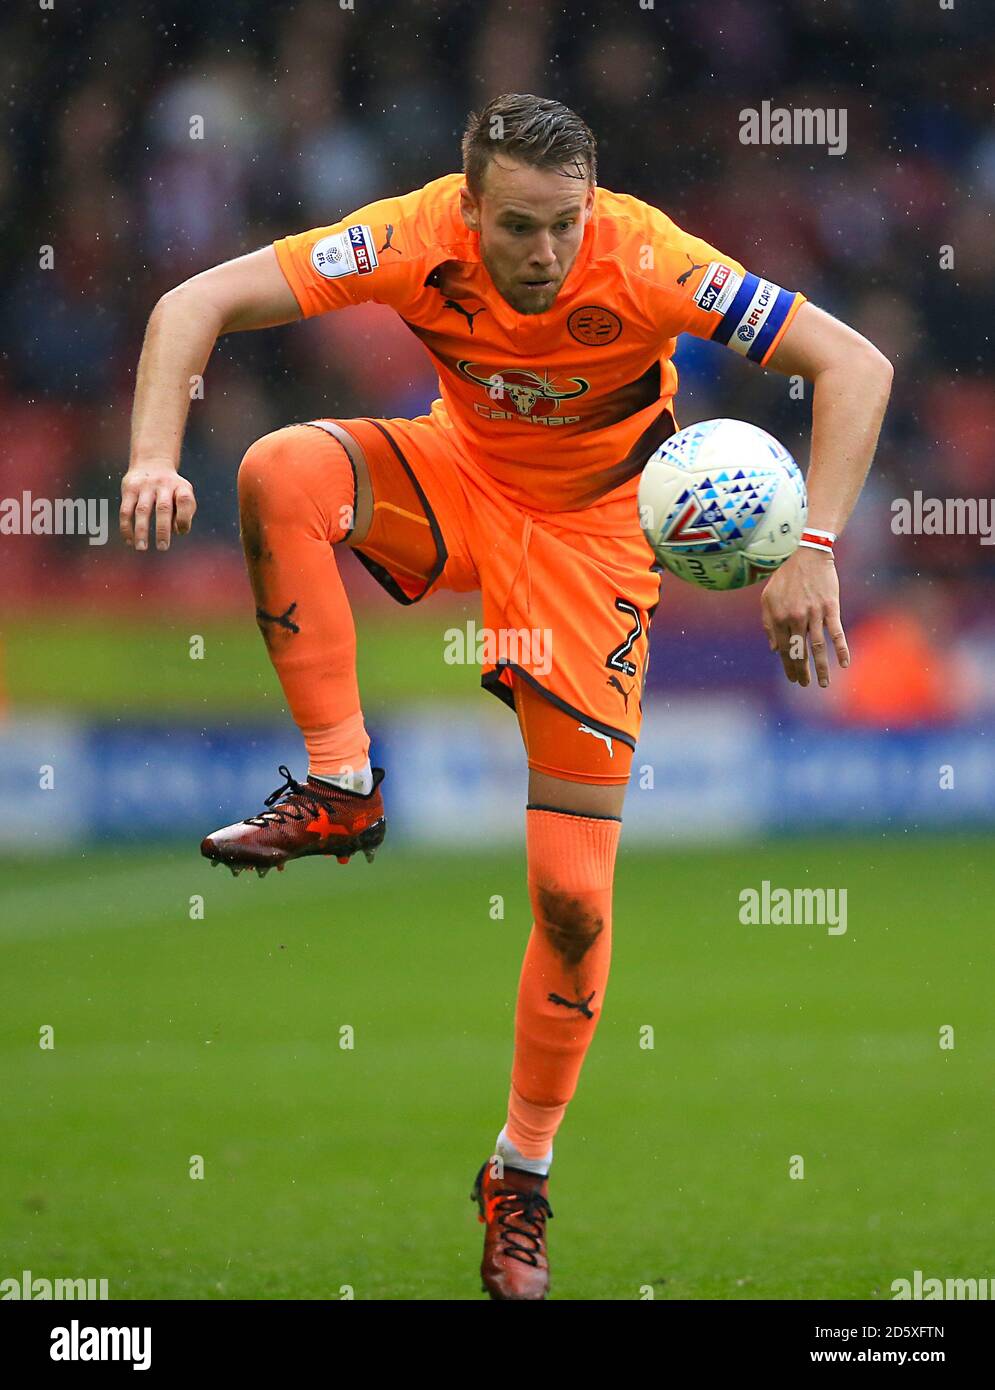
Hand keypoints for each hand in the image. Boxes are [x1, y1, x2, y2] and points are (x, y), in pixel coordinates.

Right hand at [120, 464, 196, 550]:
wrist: (152, 462)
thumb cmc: (172, 489)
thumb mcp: (184, 495)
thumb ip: (184, 513)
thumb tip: (176, 531)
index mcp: (180, 487)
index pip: (185, 501)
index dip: (184, 518)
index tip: (181, 532)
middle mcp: (163, 484)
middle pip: (163, 508)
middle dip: (162, 529)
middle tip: (162, 547)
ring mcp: (145, 486)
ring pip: (142, 510)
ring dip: (141, 531)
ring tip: (141, 548)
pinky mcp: (129, 488)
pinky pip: (126, 510)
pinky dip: (126, 527)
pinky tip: (129, 541)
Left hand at [761, 546, 849, 687]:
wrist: (808, 555)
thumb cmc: (786, 577)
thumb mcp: (768, 598)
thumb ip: (768, 623)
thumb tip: (774, 649)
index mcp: (778, 617)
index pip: (783, 649)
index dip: (788, 666)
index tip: (793, 679)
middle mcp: (795, 618)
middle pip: (799, 652)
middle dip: (802, 672)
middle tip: (806, 685)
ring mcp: (814, 614)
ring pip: (817, 647)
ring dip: (821, 668)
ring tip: (823, 683)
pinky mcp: (830, 608)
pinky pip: (836, 633)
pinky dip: (841, 650)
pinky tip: (844, 664)